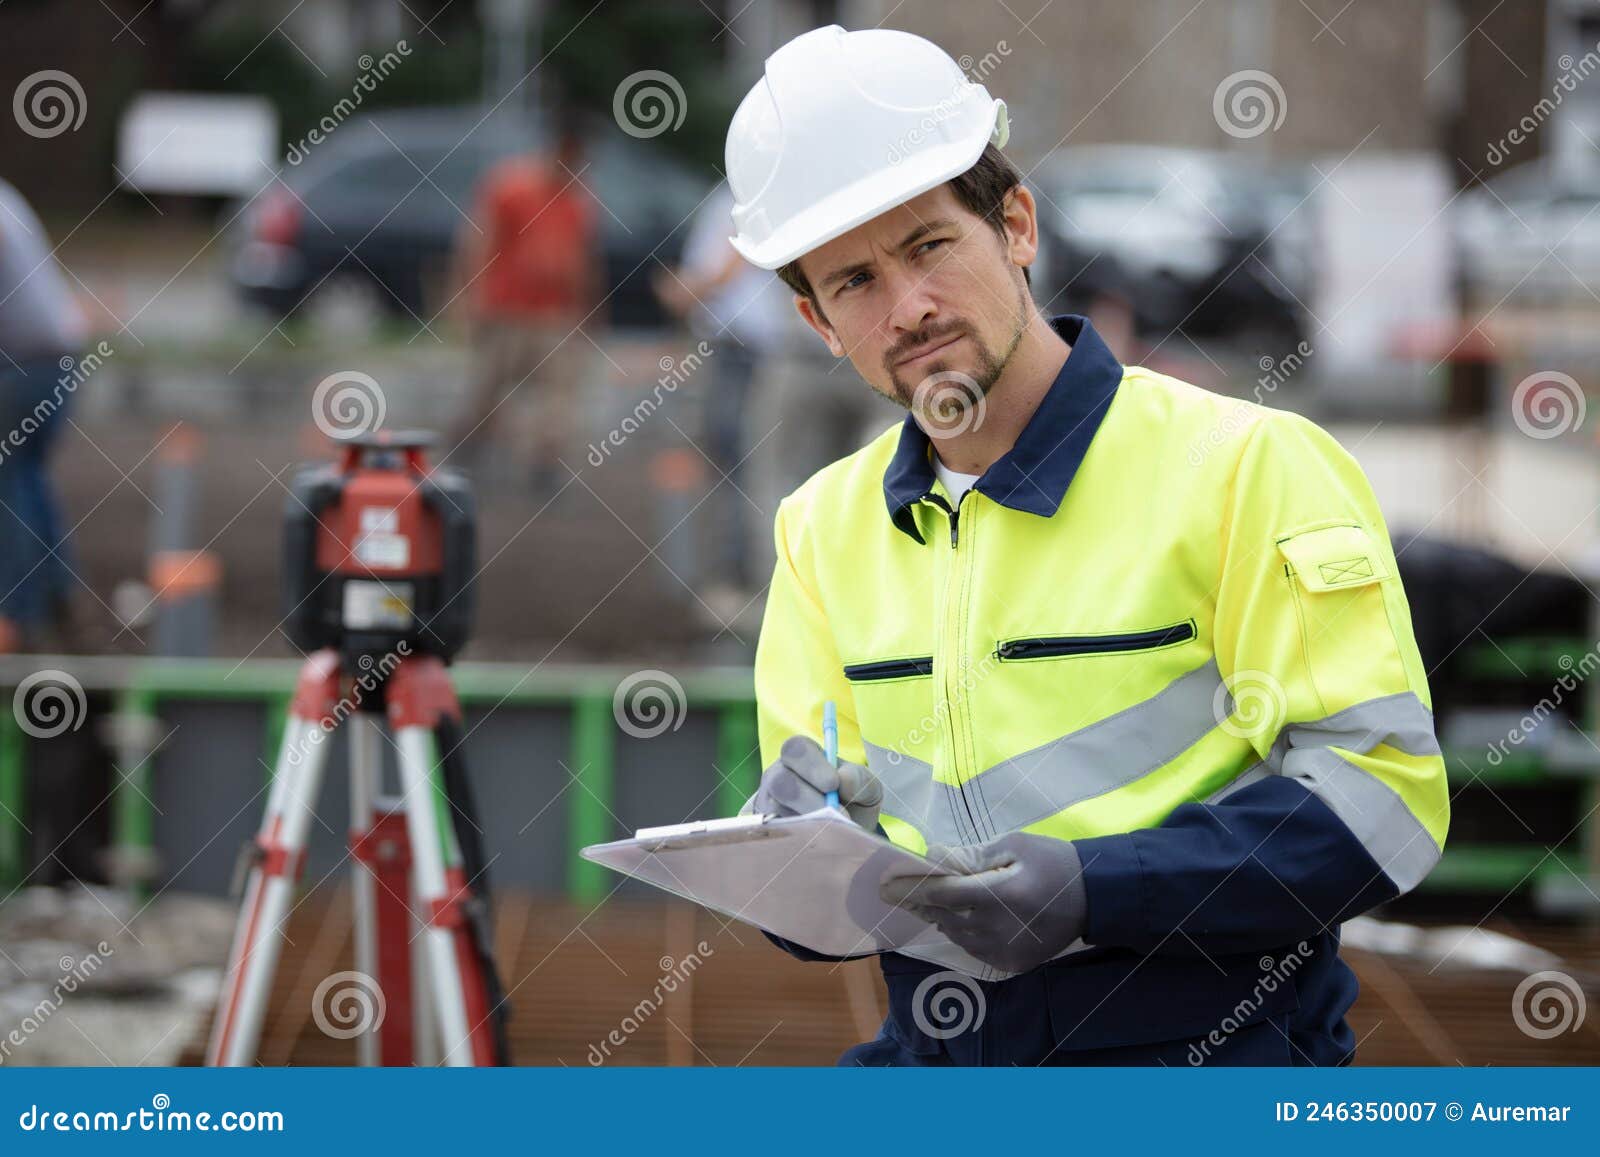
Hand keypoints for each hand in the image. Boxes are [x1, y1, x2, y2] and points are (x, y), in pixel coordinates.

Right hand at [748, 736, 880, 829]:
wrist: (849, 834)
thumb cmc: (854, 800)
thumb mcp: (866, 787)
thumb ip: (858, 779)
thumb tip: (842, 781)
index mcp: (801, 756)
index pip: (795, 748)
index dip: (812, 765)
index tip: (833, 783)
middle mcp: (778, 775)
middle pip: (779, 780)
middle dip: (808, 797)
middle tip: (836, 813)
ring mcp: (769, 804)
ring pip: (776, 810)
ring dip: (807, 821)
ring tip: (832, 830)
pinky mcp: (768, 831)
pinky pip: (776, 834)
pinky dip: (799, 839)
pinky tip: (819, 842)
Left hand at [879, 832, 1088, 973]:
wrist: (1094, 897)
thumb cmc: (1052, 862)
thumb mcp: (1014, 845)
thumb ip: (972, 855)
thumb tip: (934, 858)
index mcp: (999, 895)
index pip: (942, 895)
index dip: (912, 889)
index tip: (886, 885)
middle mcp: (998, 929)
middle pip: (945, 917)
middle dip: (923, 904)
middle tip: (901, 892)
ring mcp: (1005, 951)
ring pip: (957, 936)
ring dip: (943, 919)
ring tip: (932, 904)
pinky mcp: (1012, 964)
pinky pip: (975, 950)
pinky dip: (964, 934)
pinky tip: (964, 919)